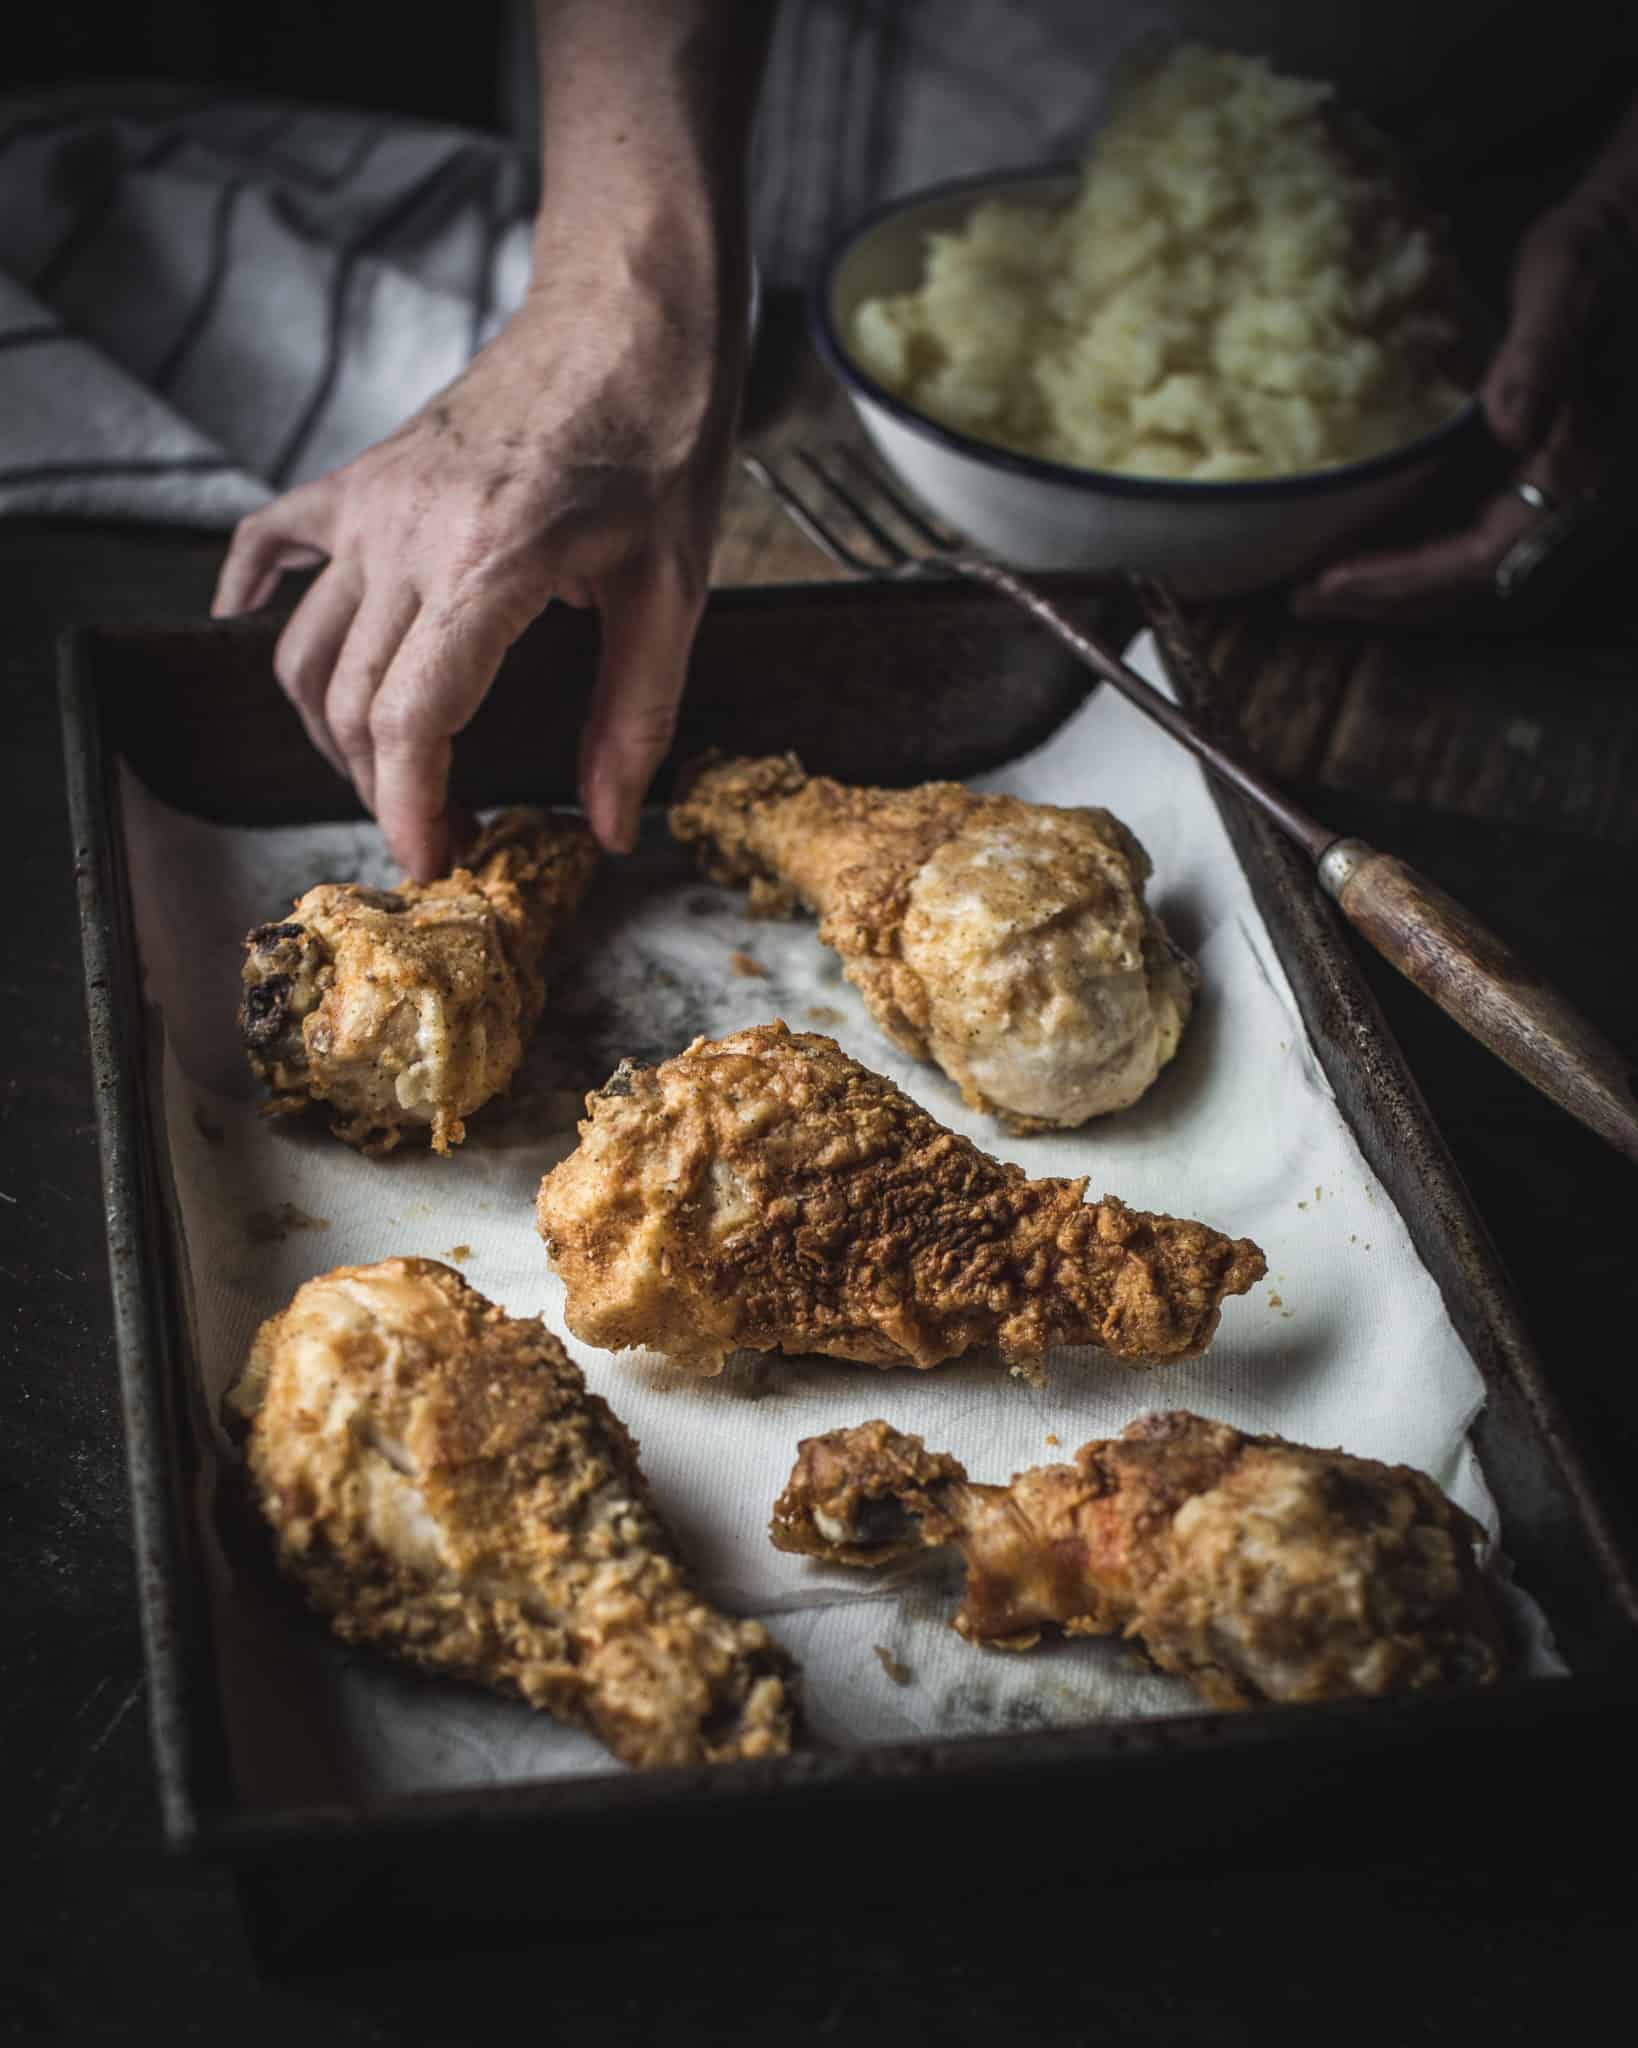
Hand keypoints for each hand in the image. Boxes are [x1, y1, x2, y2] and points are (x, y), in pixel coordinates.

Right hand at [213, 269, 741, 875]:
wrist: (626, 319)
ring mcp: (370, 502)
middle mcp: (407, 535)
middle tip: (441, 832)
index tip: (429, 862)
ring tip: (392, 774)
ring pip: (303, 647)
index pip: (408, 719)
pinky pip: (270, 544)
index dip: (409, 809)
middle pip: (349, 701)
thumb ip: (635, 719)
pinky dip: (251, 599)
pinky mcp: (360, 478)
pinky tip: (256, 637)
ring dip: (332, 730)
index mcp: (488, 565)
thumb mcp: (673, 593)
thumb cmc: (660, 443)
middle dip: (385, 789)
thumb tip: (608, 827)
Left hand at [1290, 183, 1635, 622]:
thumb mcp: (1566, 283)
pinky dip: (1419, 551)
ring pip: (1470, 569)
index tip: (1332, 579)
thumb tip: (1509, 427)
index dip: (1405, 575)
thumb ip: (1541, 354)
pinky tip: (1365, 544)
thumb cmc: (1600, 252)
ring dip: (1396, 584)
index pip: (1483, 556)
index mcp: (1581, 467)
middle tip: (1302, 600)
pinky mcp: (1539, 477)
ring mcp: (1558, 492)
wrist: (1634, 236)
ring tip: (1318, 589)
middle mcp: (1574, 498)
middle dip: (1386, 595)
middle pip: (1470, 581)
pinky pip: (1475, 536)